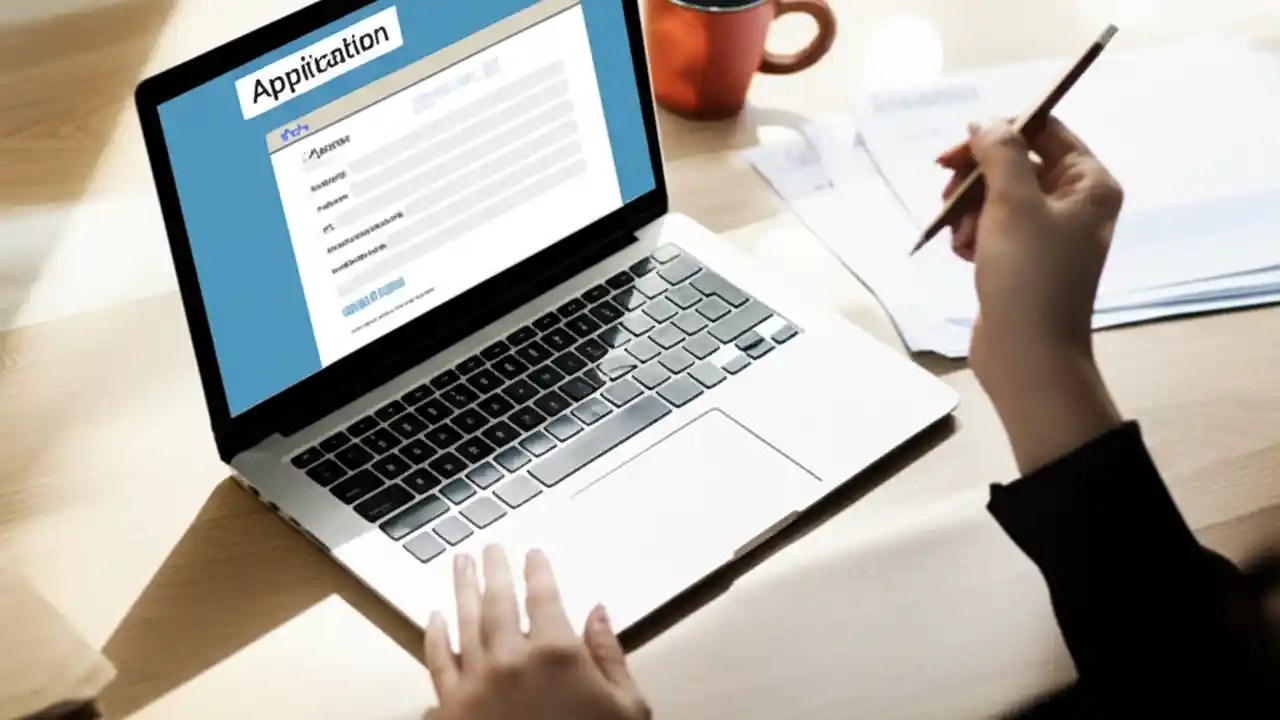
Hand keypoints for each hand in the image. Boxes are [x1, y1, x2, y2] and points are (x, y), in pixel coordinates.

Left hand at [424, 546, 650, 719]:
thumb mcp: (626, 709)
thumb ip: (610, 657)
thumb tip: (599, 612)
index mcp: (559, 653)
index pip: (543, 596)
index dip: (537, 570)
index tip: (532, 554)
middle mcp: (512, 659)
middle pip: (497, 600)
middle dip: (494, 569)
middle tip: (489, 548)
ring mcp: (476, 682)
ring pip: (463, 622)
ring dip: (461, 588)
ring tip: (459, 563)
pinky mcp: (451, 708)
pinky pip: (437, 661)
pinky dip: (434, 635)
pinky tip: (434, 617)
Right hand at [937, 117, 1124, 471]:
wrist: (1027, 356)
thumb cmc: (1029, 276)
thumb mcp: (1013, 204)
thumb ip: (999, 152)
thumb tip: (984, 123)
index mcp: (1089, 184)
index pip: (1044, 130)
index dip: (997, 133)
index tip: (954, 153)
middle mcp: (1075, 204)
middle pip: (1014, 163)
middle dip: (976, 180)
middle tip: (947, 196)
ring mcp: (1049, 233)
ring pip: (995, 196)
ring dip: (968, 212)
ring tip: (961, 240)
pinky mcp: (1024, 259)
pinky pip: (991, 227)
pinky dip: (972, 236)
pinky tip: (964, 256)